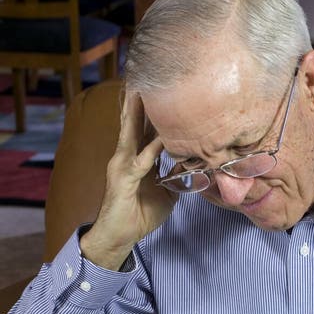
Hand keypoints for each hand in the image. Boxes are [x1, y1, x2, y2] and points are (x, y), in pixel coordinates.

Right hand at [80, 92, 176, 269]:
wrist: (119, 236)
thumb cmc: (140, 215)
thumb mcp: (166, 194)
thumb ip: (177, 177)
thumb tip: (194, 168)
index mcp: (136, 159)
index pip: (144, 129)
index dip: (151, 111)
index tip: (161, 90)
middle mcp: (126, 157)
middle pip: (134, 123)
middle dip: (139, 101)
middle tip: (147, 77)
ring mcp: (122, 166)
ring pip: (131, 134)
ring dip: (136, 113)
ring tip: (141, 91)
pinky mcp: (124, 179)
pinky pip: (142, 160)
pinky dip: (152, 148)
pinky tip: (163, 137)